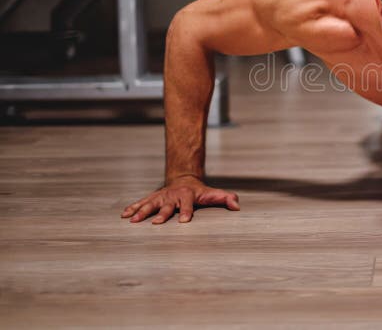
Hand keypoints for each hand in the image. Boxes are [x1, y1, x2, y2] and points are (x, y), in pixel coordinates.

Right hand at [121, 175, 239, 223]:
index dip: (186, 212)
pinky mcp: (153, 198)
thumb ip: (226, 199)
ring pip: (150, 203)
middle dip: (161, 214)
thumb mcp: (214, 194)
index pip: (187, 204)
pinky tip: (123, 215)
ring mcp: (161, 196)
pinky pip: (141, 202)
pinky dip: (132, 208)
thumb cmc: (201, 191)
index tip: (184, 221)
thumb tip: (237, 206)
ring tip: (131, 220)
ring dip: (141, 211)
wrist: (184, 179)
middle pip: (166, 205)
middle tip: (155, 223)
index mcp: (187, 195)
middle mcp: (172, 195)